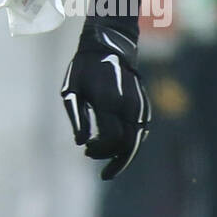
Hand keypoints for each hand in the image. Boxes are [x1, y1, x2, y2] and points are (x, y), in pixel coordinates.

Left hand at [61, 20, 151, 179]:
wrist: (110, 45)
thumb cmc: (85, 67)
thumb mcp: (71, 89)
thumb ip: (77, 116)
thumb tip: (81, 143)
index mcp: (109, 100)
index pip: (110, 138)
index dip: (99, 150)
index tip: (86, 151)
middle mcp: (129, 105)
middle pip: (128, 145)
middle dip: (115, 161)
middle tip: (102, 171)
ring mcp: (140, 105)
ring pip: (138, 140)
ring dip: (125, 155)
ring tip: (110, 162)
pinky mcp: (145, 105)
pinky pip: (141, 131)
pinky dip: (132, 143)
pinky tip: (119, 148)